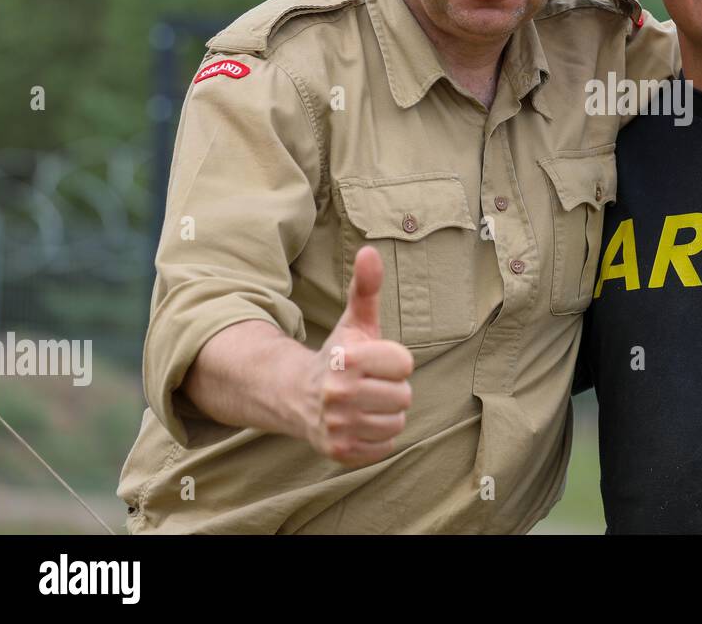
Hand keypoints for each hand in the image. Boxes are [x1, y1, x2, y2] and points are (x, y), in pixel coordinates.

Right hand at [300, 246, 413, 467]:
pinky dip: (378, 437)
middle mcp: (337, 394)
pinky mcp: (338, 451)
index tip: (375, 361)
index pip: (404, 364)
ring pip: (396, 423)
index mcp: (346, 359)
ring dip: (386, 413)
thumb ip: (365, 287)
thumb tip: (370, 250)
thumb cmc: (339, 355)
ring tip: (365, 403)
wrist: (296, 396)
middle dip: (392, 389)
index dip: (395, 362)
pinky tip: (360, 422)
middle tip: (369, 384)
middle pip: (404, 396)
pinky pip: (386, 446)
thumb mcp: (353, 321)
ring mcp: (336, 426)